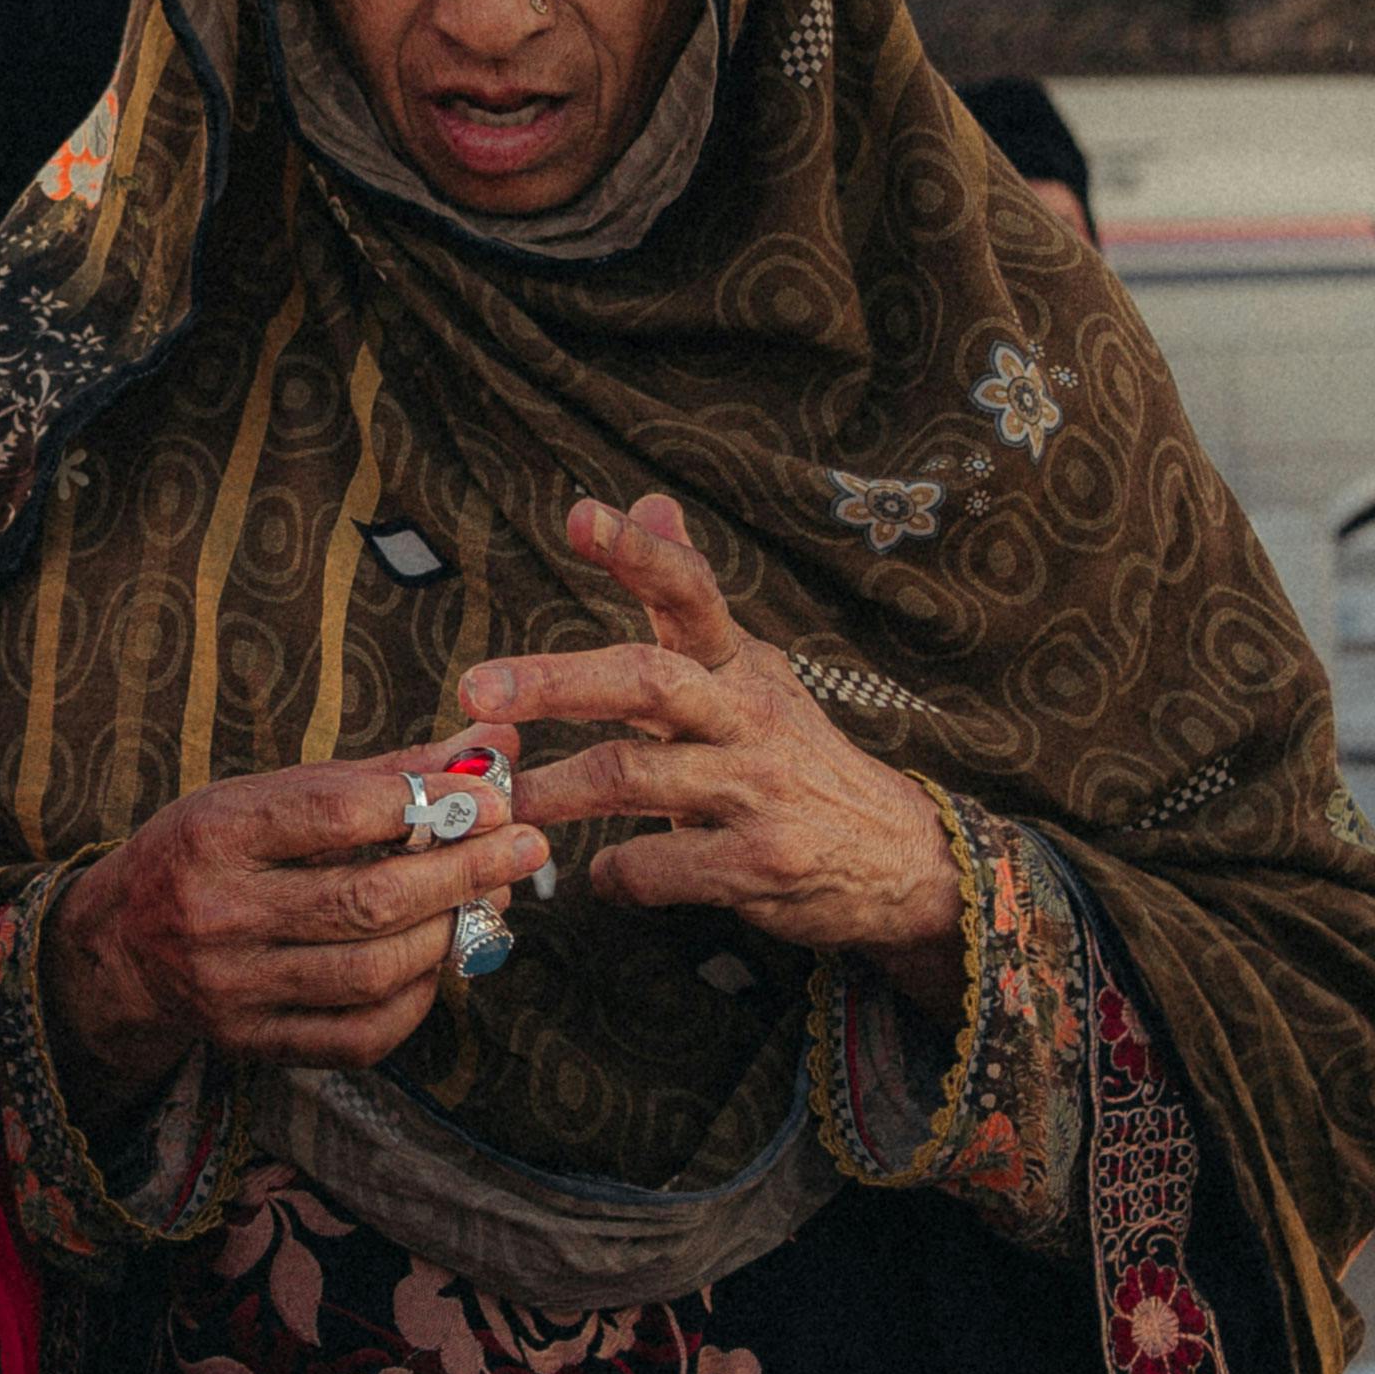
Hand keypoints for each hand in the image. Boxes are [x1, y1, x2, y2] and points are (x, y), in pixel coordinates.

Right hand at [44, 753, 553, 1110]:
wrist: (124, 944)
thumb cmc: (216, 849)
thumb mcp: (273, 793)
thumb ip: (385, 773)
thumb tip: (495, 740)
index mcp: (215, 833)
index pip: (334, 813)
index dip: (426, 803)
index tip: (494, 795)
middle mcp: (215, 914)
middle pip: (365, 901)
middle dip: (461, 872)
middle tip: (525, 846)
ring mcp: (232, 990)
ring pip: (372, 973)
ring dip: (450, 933)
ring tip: (490, 897)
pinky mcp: (253, 1045)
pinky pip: (360, 1035)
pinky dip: (417, 996)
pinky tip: (439, 957)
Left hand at [461, 494, 963, 990]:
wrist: (897, 855)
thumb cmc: (795, 755)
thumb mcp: (750, 671)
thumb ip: (689, 599)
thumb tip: (650, 500)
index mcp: (739, 663)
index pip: (690, 591)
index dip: (637, 553)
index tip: (580, 515)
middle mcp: (750, 716)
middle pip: (645, 681)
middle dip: (555, 682)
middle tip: (477, 689)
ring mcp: (757, 791)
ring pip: (632, 777)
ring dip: (553, 790)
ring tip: (499, 800)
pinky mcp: (756, 865)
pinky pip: (658, 864)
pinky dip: (615, 872)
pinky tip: (598, 873)